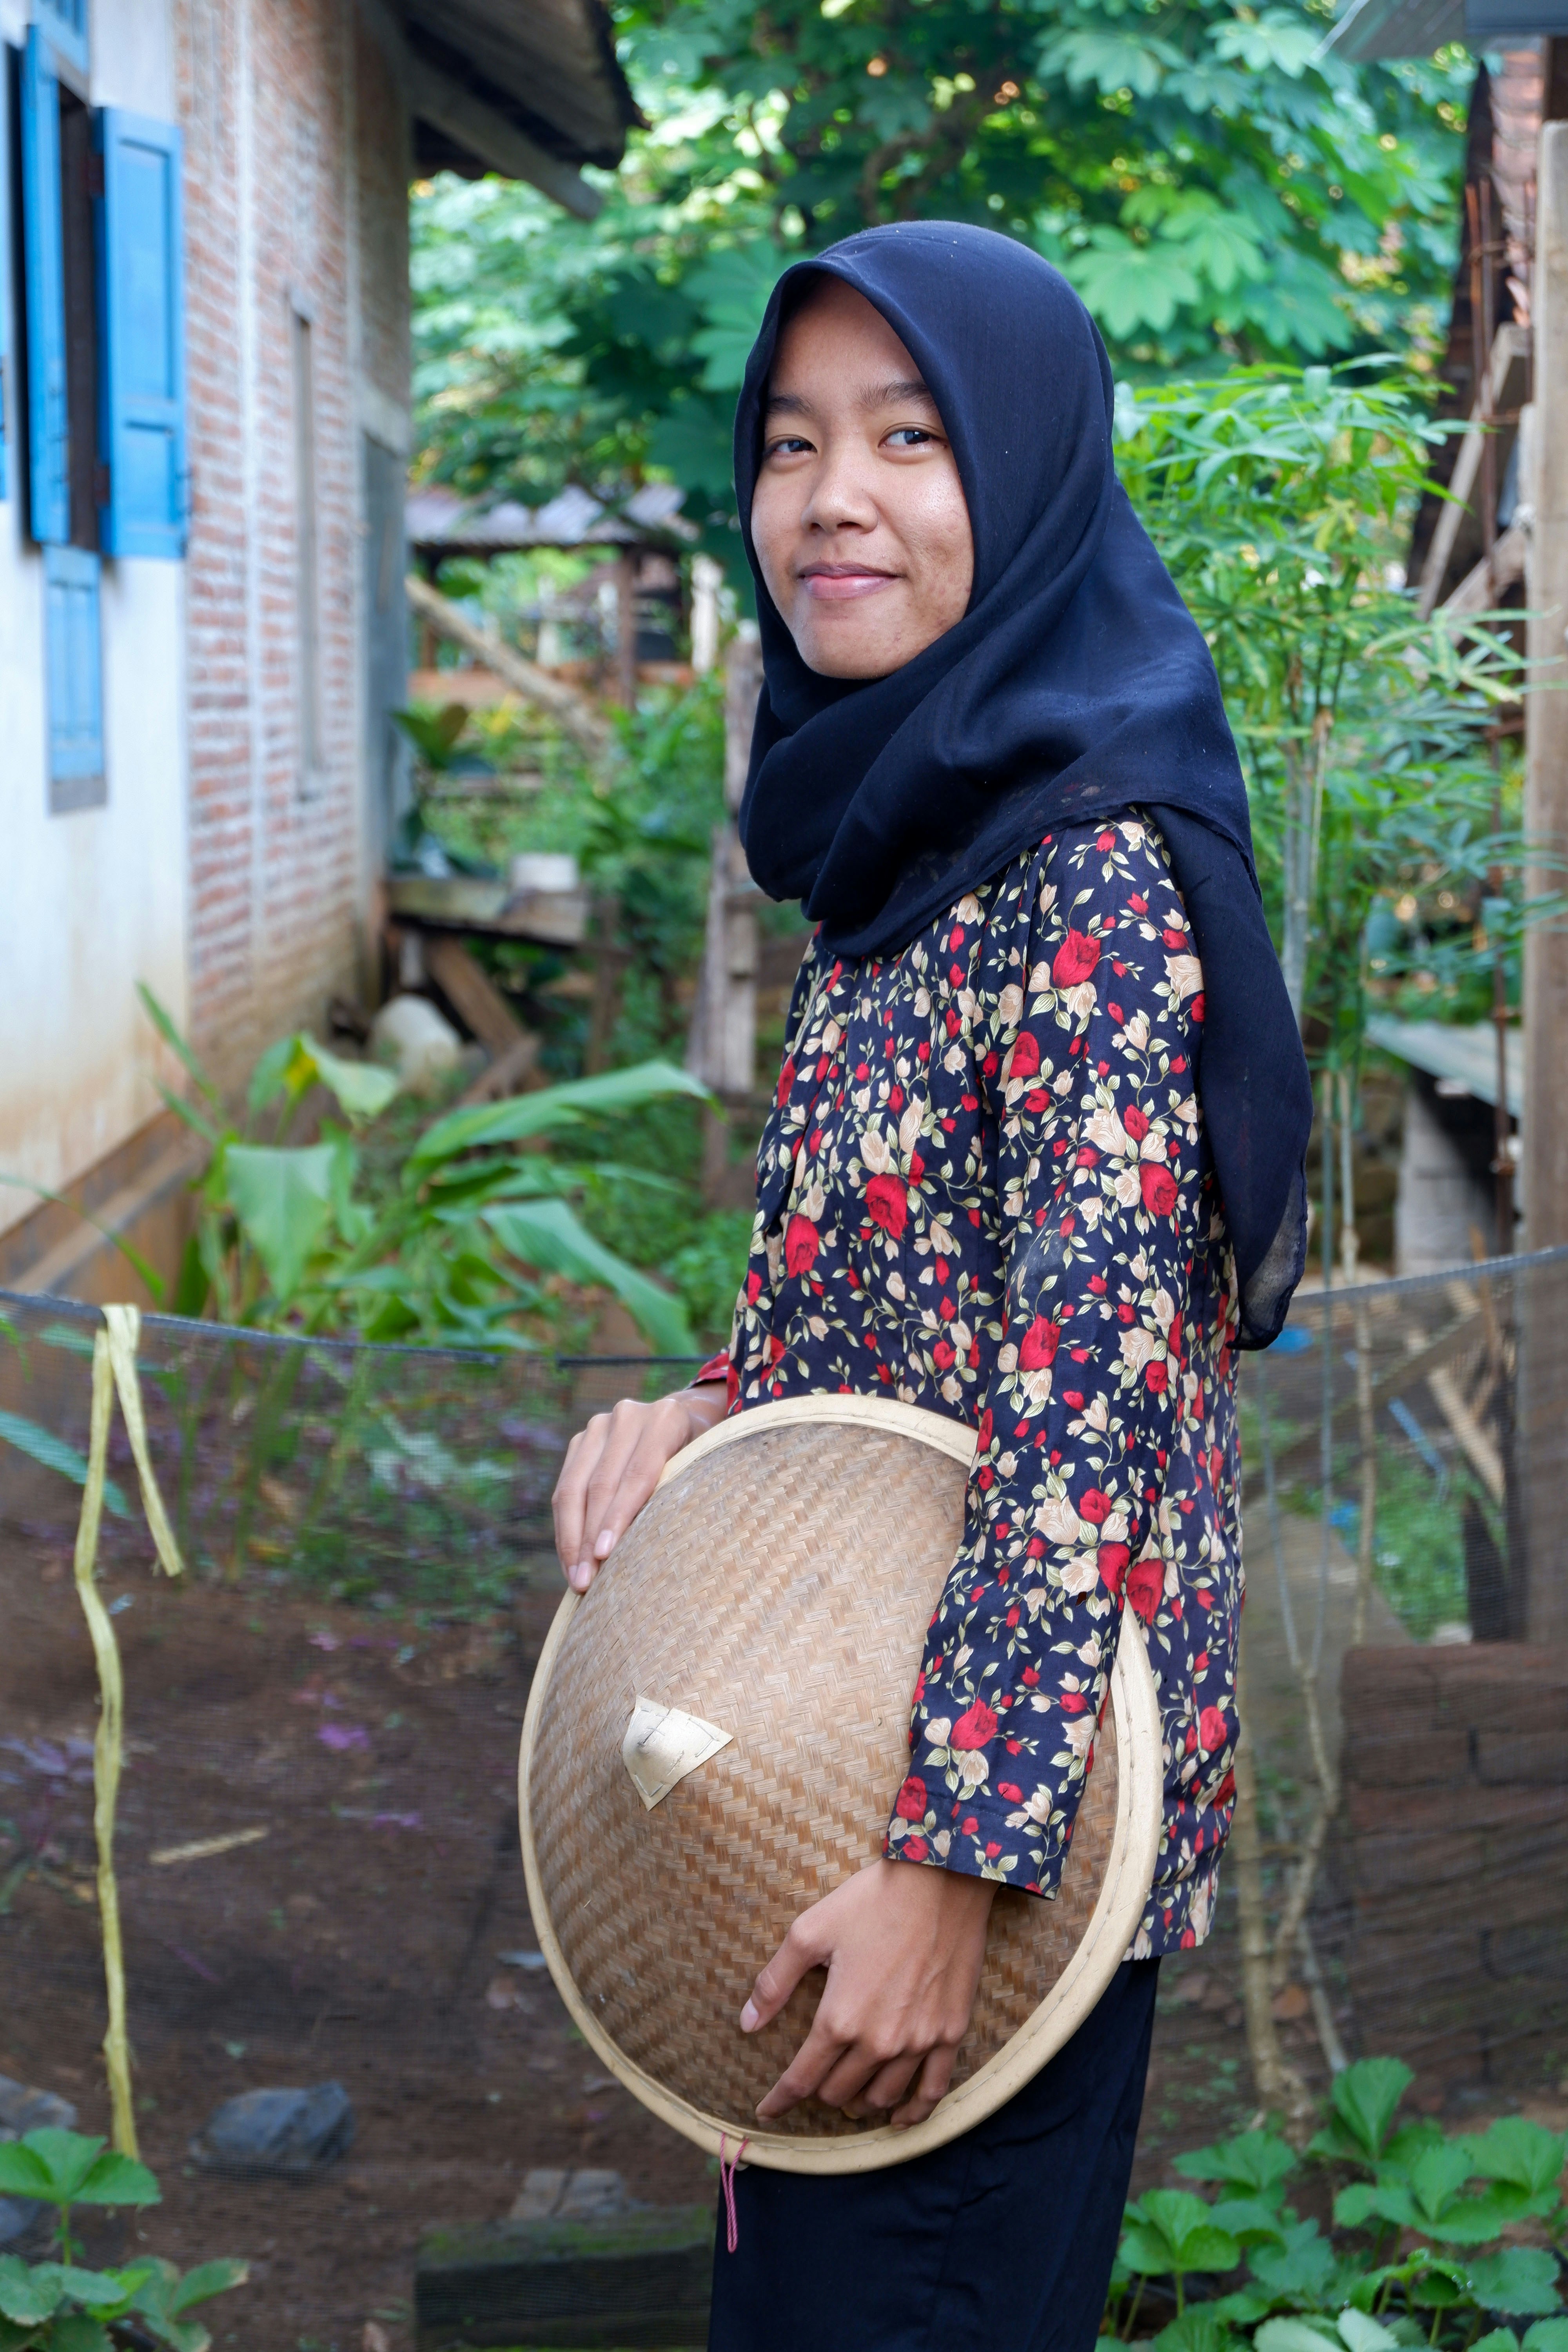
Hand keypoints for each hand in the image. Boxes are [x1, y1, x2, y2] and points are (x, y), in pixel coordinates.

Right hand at [551, 1387, 727, 1592]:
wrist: (688, 1418)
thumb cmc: (703, 1458)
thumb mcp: (704, 1470)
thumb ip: (679, 1496)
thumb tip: (650, 1557)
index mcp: (665, 1419)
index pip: (638, 1474)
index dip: (618, 1516)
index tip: (603, 1555)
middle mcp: (628, 1416)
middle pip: (601, 1484)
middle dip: (590, 1537)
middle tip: (586, 1581)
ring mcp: (600, 1425)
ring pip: (573, 1488)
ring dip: (571, 1539)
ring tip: (576, 1578)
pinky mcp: (581, 1440)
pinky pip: (564, 1488)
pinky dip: (566, 1527)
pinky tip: (570, 1559)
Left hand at [742, 1858, 995, 2129]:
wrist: (941, 1881)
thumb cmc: (871, 1901)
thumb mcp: (809, 1932)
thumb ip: (775, 1982)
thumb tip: (747, 2023)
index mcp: (839, 2018)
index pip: (801, 2079)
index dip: (779, 2100)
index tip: (766, 2111)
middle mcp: (878, 2041)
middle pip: (839, 2092)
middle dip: (818, 2091)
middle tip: (811, 2078)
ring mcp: (918, 2042)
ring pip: (880, 2098)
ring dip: (858, 2100)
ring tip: (847, 2090)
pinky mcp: (950, 2033)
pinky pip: (932, 2092)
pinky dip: (912, 2113)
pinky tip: (898, 2118)